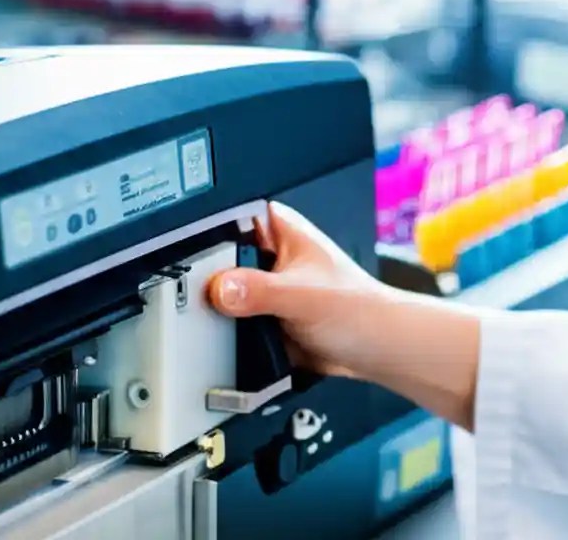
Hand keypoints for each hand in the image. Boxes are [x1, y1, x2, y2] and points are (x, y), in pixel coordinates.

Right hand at [209, 201, 391, 377]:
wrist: (377, 351)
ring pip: (225, 295)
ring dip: (221, 312)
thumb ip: (259, 290)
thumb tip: (222, 288)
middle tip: (199, 295)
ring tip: (220, 322)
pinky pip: (236, 325)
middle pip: (221, 258)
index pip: (233, 216)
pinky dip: (233, 335)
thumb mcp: (302, 295)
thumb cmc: (360, 310)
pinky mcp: (266, 319)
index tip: (189, 252)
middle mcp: (272, 257)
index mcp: (283, 230)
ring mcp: (268, 289)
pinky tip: (234, 342)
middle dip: (209, 279)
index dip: (209, 231)